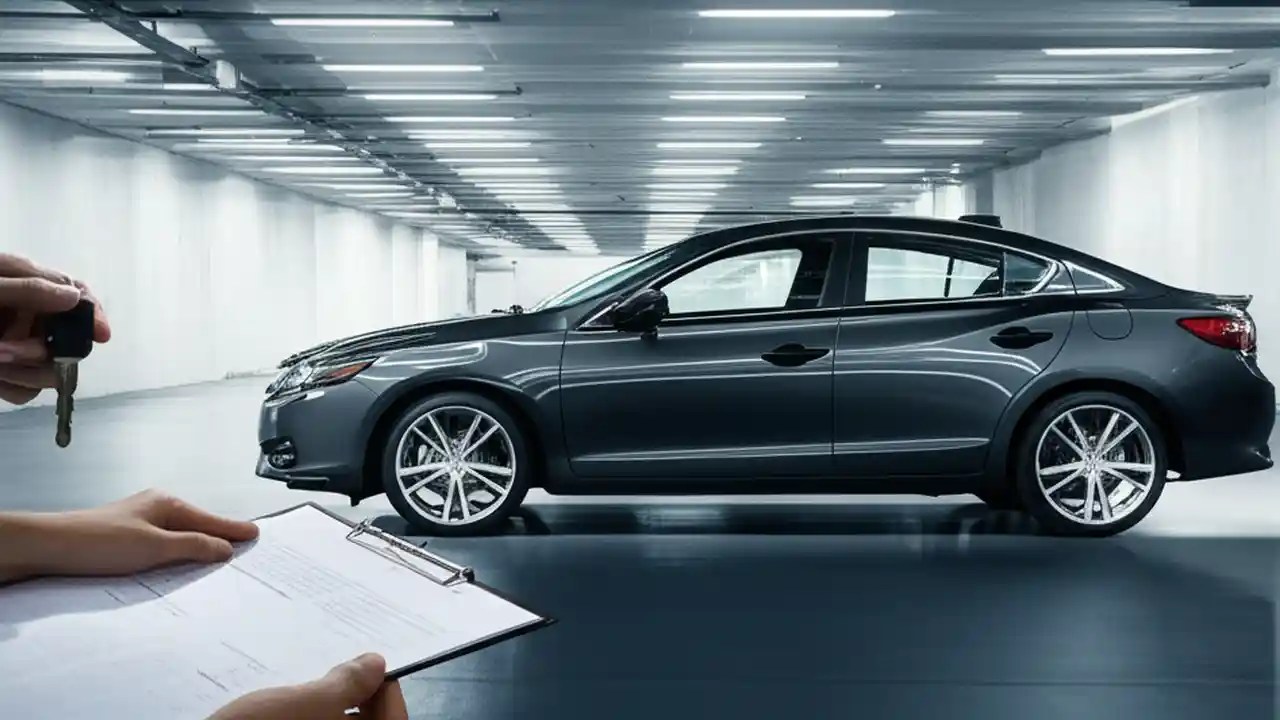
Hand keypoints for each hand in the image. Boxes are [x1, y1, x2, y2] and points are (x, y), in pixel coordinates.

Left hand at [0, 252, 111, 404]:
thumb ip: (29, 288)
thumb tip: (73, 298)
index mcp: (30, 287)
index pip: (78, 299)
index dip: (93, 316)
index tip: (101, 334)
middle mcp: (30, 319)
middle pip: (69, 344)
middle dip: (44, 353)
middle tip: (6, 350)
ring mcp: (19, 349)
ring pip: (50, 374)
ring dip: (25, 373)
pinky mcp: (7, 376)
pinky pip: (25, 392)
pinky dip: (12, 386)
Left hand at [0, 490, 258, 581]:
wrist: (53, 546)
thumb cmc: (102, 543)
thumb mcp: (156, 548)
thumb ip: (195, 547)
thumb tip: (225, 548)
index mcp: (169, 504)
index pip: (212, 520)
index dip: (234, 530)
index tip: (256, 534)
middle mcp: (157, 507)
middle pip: (198, 525)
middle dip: (220, 536)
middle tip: (243, 547)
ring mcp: (141, 520)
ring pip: (180, 534)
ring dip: (198, 546)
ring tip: (220, 557)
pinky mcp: (126, 536)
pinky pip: (164, 542)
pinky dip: (178, 551)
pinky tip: (180, 562)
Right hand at [208, 653, 408, 719]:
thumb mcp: (309, 702)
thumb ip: (347, 683)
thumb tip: (376, 665)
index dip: (388, 694)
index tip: (374, 670)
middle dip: (359, 699)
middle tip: (344, 673)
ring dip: (331, 708)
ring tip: (315, 687)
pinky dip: (309, 719)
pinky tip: (292, 706)